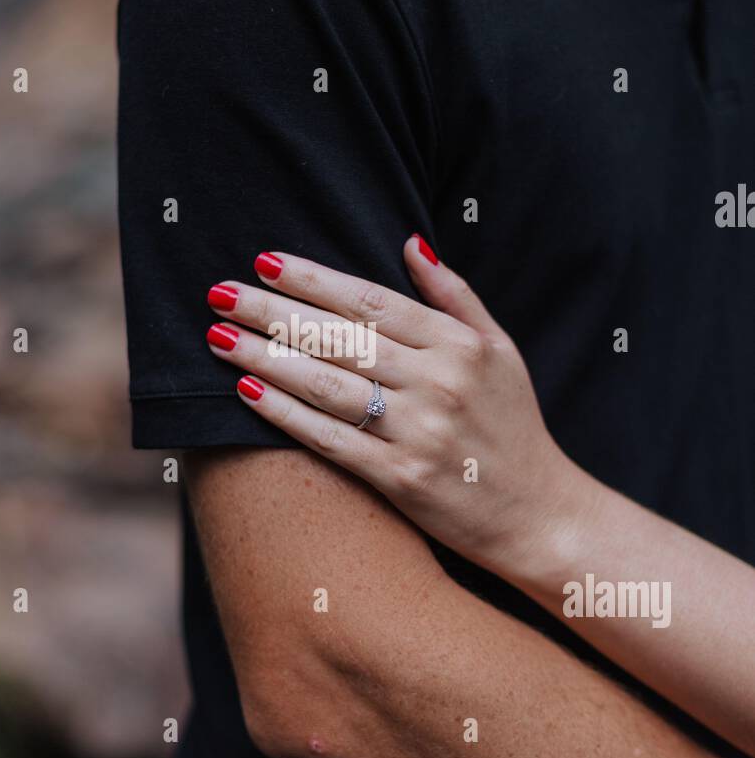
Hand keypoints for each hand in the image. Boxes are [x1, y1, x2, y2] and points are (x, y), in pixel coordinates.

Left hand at [204, 236, 578, 576]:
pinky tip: (244, 390)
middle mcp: (438, 383)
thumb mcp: (499, 350)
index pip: (370, 301)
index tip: (265, 260)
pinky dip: (283, 412)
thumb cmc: (513, 427)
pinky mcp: (401, 479)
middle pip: (338, 337)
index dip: (313, 278)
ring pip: (325, 384)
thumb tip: (409, 241)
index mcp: (459, 345)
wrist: (539, 515)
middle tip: (219, 292)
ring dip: (263, 356)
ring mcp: (418, 432)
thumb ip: (454, 295)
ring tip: (217, 335)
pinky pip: (329, 438)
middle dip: (271, 311)